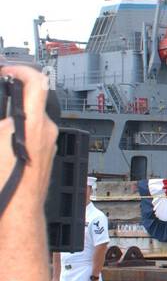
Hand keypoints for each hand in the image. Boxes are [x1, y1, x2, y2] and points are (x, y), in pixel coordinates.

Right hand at [0, 65, 57, 192]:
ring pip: (31, 118)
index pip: (36, 82)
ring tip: (0, 126)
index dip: (20, 70)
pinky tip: (5, 142)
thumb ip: (2, 120)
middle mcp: (45, 130)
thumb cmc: (5, 181)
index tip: (6, 70)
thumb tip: (4, 116)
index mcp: (31, 123)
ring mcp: (48, 142)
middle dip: (11, 97)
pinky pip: (34, 133)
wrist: (18, 210)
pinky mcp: (47, 153)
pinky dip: (20, 131)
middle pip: (32, 100)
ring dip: (15, 116)